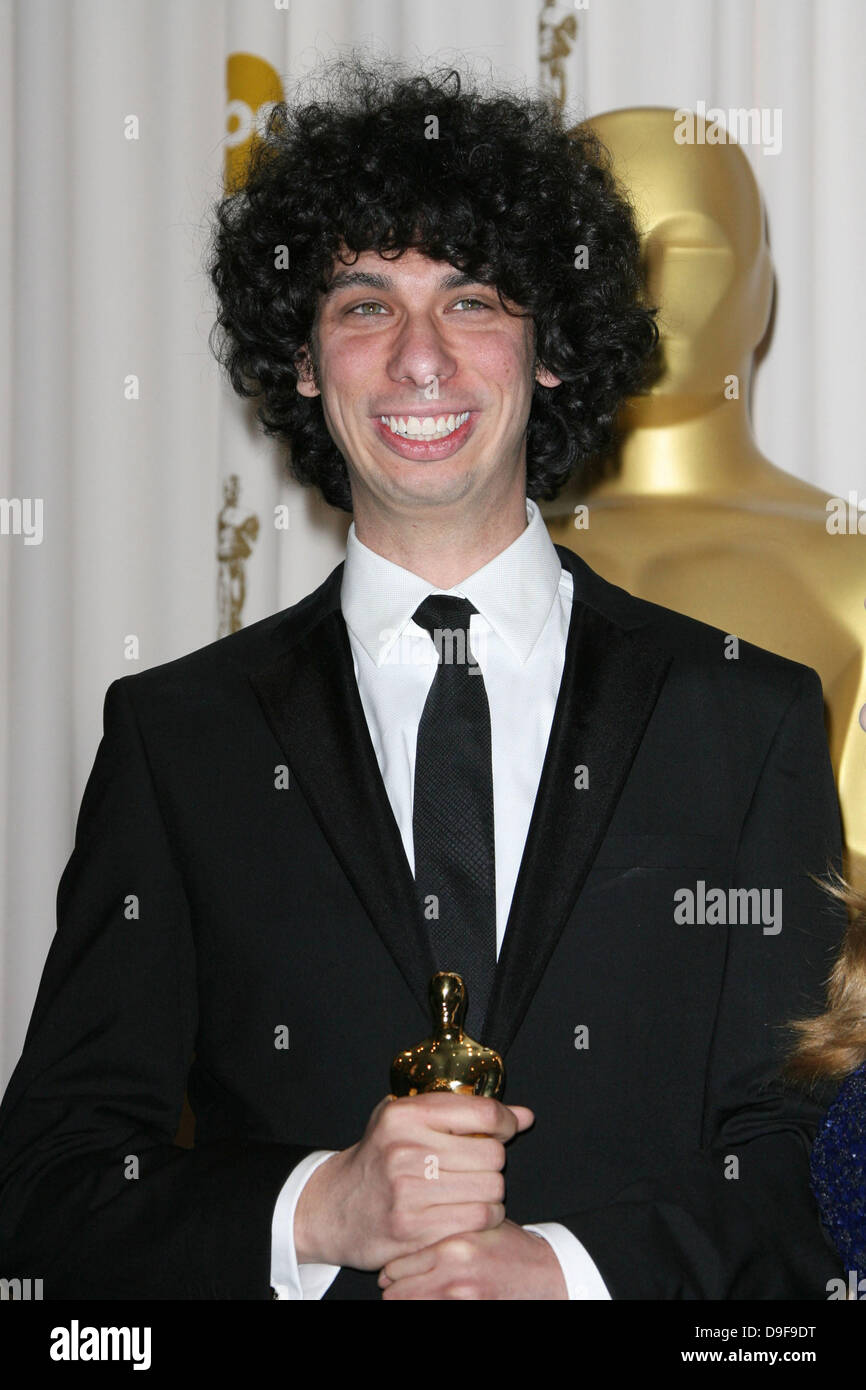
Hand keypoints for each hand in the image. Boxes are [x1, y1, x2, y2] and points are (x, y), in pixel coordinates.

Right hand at [294, 1093, 533, 1269]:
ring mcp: (408, 1192)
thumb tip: (524, 1115)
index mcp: (404, 1115)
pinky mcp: (413, 1230)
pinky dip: (482, 1217)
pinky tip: (465, 1210)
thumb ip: (465, 1113)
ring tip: (470, 1189)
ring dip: (490, 1192)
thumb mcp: (408, 1119)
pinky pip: (478, 1220)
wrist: (335, 1207)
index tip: (504, 1129)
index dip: (505, 1122)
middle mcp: (404, 1149)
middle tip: (477, 1165)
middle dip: (493, 1161)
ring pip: (491, 1190)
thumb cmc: (378, 1158)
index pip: (483, 1113)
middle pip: (493, 1155)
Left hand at [377, 1218, 568, 1298]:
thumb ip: (441, 1227)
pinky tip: (434, 1297)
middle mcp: (453, 1277)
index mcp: (452, 1247)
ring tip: (415, 1291)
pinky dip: (427, 1306)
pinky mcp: (469, 1312)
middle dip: (395, 1289)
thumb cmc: (509, 1245)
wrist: (546, 1275)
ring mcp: (461, 1301)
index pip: (397, 1266)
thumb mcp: (476, 1225)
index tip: (393, 1268)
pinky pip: (431, 1313)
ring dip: (409, 1301)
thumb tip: (403, 1236)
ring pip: (410, 1308)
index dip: (392, 1269)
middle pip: (397, 1295)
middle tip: (398, 1284)